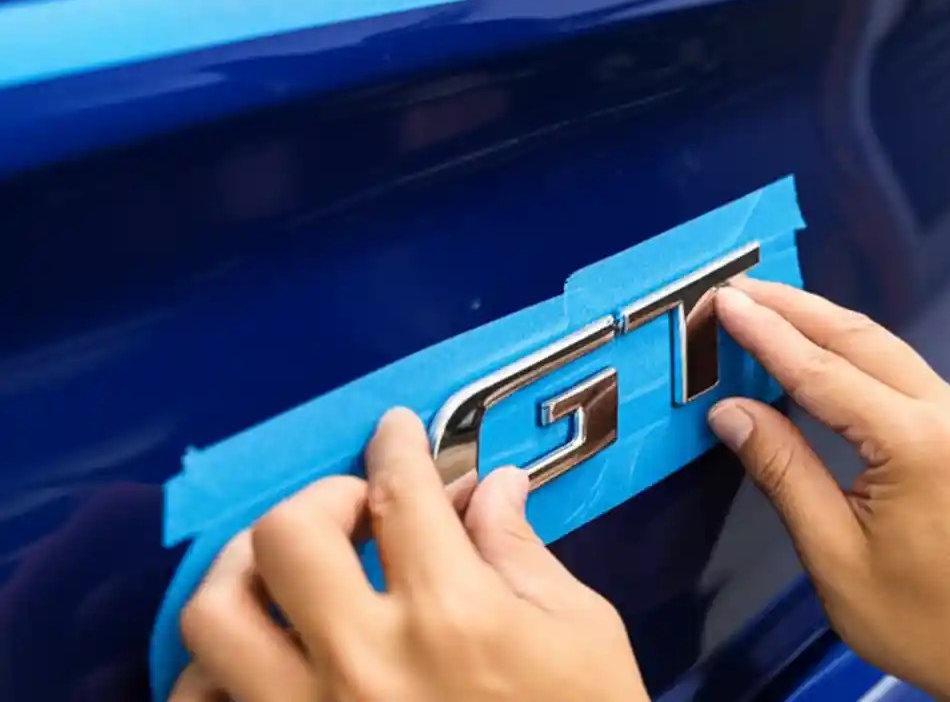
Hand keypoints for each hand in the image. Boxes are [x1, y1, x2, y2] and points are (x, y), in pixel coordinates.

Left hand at [172, 408, 648, 701]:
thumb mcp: (580, 634)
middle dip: (324, 499)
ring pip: (215, 615)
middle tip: (360, 513)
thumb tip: (492, 489)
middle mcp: (364, 663)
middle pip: (288, 533)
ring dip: (248, 573)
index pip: (400, 493)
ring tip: (289, 575)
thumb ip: (522, 553)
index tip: (397, 433)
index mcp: (452, 618)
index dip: (397, 446)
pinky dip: (214, 671)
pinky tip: (258, 659)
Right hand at [707, 279, 949, 700]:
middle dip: (792, 308)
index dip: (765, 336)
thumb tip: (734, 415)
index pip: (821, 372)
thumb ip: (783, 472)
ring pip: (882, 347)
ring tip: (767, 308)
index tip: (726, 305)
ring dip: (820, 323)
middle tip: (738, 292)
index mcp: (918, 446)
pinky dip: (851, 352)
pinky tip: (818, 351)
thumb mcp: (835, 555)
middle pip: (857, 338)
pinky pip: (901, 371)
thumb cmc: (930, 622)